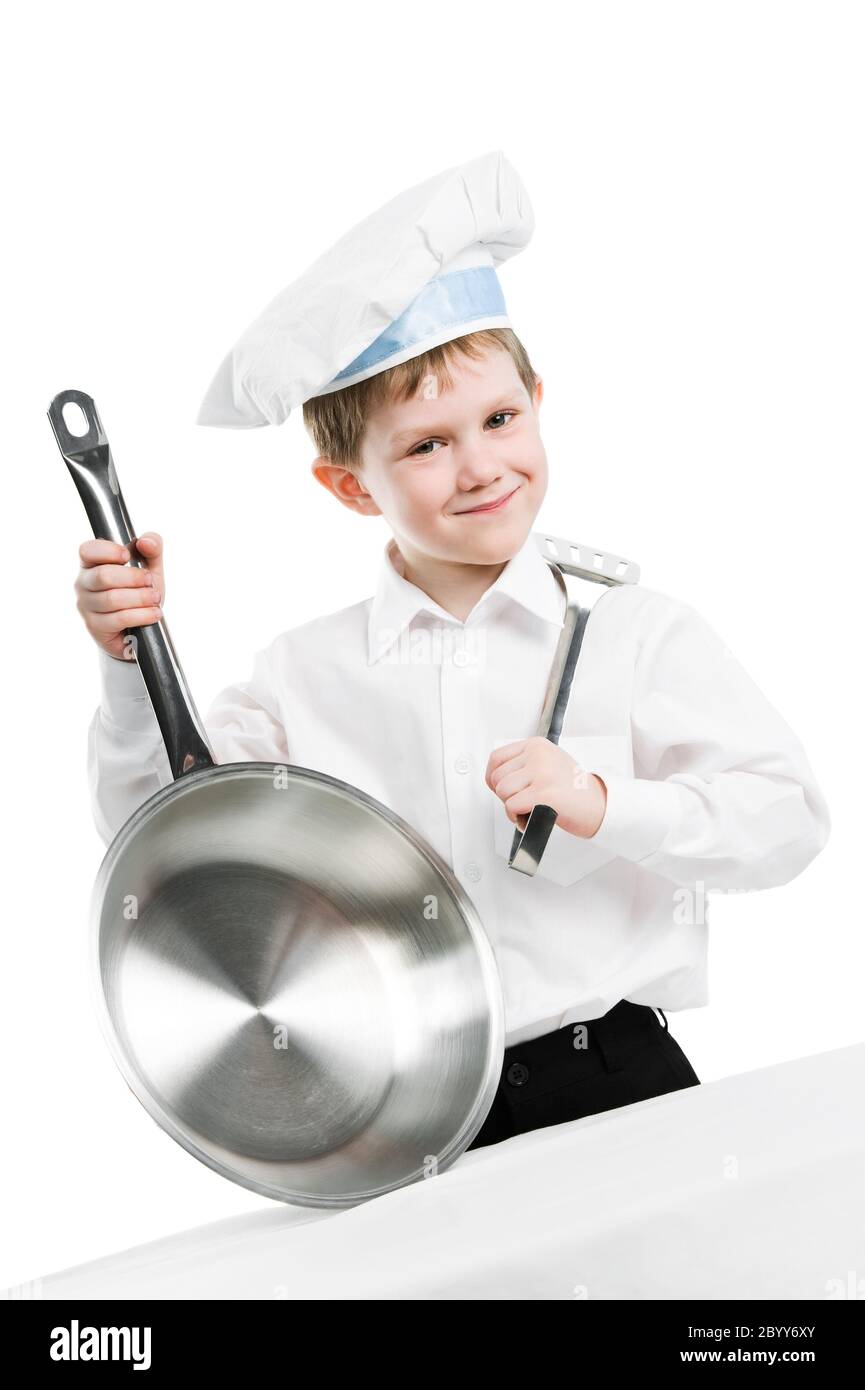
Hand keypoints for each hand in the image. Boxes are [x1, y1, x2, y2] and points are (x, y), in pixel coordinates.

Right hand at [75, 532, 165, 660]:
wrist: (140, 627)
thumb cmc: (139, 592)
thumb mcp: (151, 567)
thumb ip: (153, 548)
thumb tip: (145, 541)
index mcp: (92, 563)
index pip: (88, 550)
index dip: (108, 551)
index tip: (127, 556)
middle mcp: (83, 583)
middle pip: (103, 576)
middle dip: (133, 578)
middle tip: (151, 581)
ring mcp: (86, 606)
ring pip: (112, 599)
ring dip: (140, 598)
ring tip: (155, 599)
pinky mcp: (95, 627)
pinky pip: (119, 619)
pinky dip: (141, 615)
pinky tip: (154, 613)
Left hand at [485, 736, 607, 838]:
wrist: (600, 805)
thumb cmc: (574, 790)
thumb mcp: (548, 764)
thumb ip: (523, 765)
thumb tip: (494, 778)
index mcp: (537, 745)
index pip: (497, 758)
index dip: (493, 778)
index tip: (501, 789)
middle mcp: (538, 755)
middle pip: (497, 777)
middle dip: (505, 796)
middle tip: (523, 802)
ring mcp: (542, 772)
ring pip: (503, 792)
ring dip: (512, 807)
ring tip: (529, 810)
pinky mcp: (544, 792)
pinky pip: (512, 806)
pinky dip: (517, 818)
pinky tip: (531, 819)